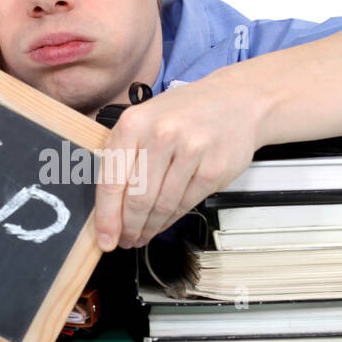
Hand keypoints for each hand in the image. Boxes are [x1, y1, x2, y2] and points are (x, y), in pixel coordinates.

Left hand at [94, 74, 260, 249]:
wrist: (236, 101)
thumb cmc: (184, 114)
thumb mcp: (145, 120)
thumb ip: (123, 156)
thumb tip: (106, 205)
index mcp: (134, 123)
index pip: (111, 180)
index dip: (106, 216)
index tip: (105, 238)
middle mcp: (161, 134)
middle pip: (137, 198)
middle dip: (128, 227)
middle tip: (124, 240)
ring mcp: (191, 151)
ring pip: (162, 205)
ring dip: (149, 227)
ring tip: (141, 235)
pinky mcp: (214, 169)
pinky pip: (185, 204)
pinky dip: (170, 219)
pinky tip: (162, 222)